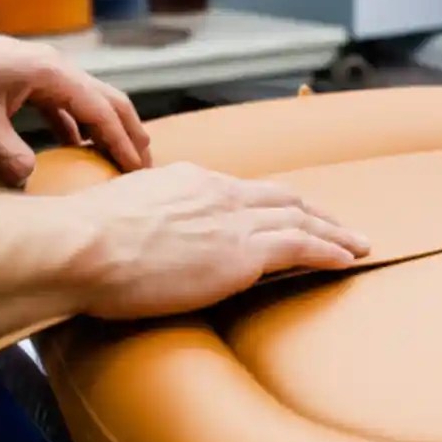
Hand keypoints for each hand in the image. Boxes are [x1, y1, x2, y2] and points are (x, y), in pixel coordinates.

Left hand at [0, 12, 150, 185]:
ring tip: (119, 158)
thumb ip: (9, 157)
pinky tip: (75, 146)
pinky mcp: (24, 76)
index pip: (101, 110)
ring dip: (105, 128)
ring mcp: (40, 69)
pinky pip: (63, 102)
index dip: (123, 143)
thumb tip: (31, 184)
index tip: (139, 171)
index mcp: (50, 72)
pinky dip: (77, 125)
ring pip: (87, 100)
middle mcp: (53, 65)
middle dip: (129, 132)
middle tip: (146, 166)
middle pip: (107, 99)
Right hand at [50, 162, 371, 319]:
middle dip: (315, 212)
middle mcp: (217, 193)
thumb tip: (136, 234)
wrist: (83, 246)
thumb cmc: (84, 241)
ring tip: (359, 245)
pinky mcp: (243, 252)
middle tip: (339, 226)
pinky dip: (331, 251)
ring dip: (335, 232)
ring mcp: (233, 220)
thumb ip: (141, 218)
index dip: (270, 204)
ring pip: (301, 219)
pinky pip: (303, 247)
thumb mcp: (117, 214)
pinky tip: (349, 260)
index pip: (241, 191)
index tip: (284, 214)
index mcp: (188, 181)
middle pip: (282, 197)